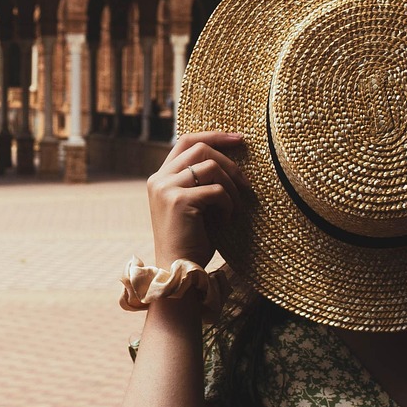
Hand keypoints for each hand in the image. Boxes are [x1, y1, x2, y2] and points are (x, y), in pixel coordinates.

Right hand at [147, 132, 248, 267]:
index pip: (186, 141)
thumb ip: (200, 180)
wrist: (179, 270)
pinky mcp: (179, 201)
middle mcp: (159, 179)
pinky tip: (227, 220)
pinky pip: (216, 190)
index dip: (214, 136)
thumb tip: (231, 158)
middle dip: (229, 162)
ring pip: (210, 166)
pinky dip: (228, 204)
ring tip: (235, 207)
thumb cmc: (192, 240)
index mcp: (160, 178)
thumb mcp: (194, 204)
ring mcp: (166, 188)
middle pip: (200, 148)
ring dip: (231, 186)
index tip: (239, 140)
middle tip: (247, 182)